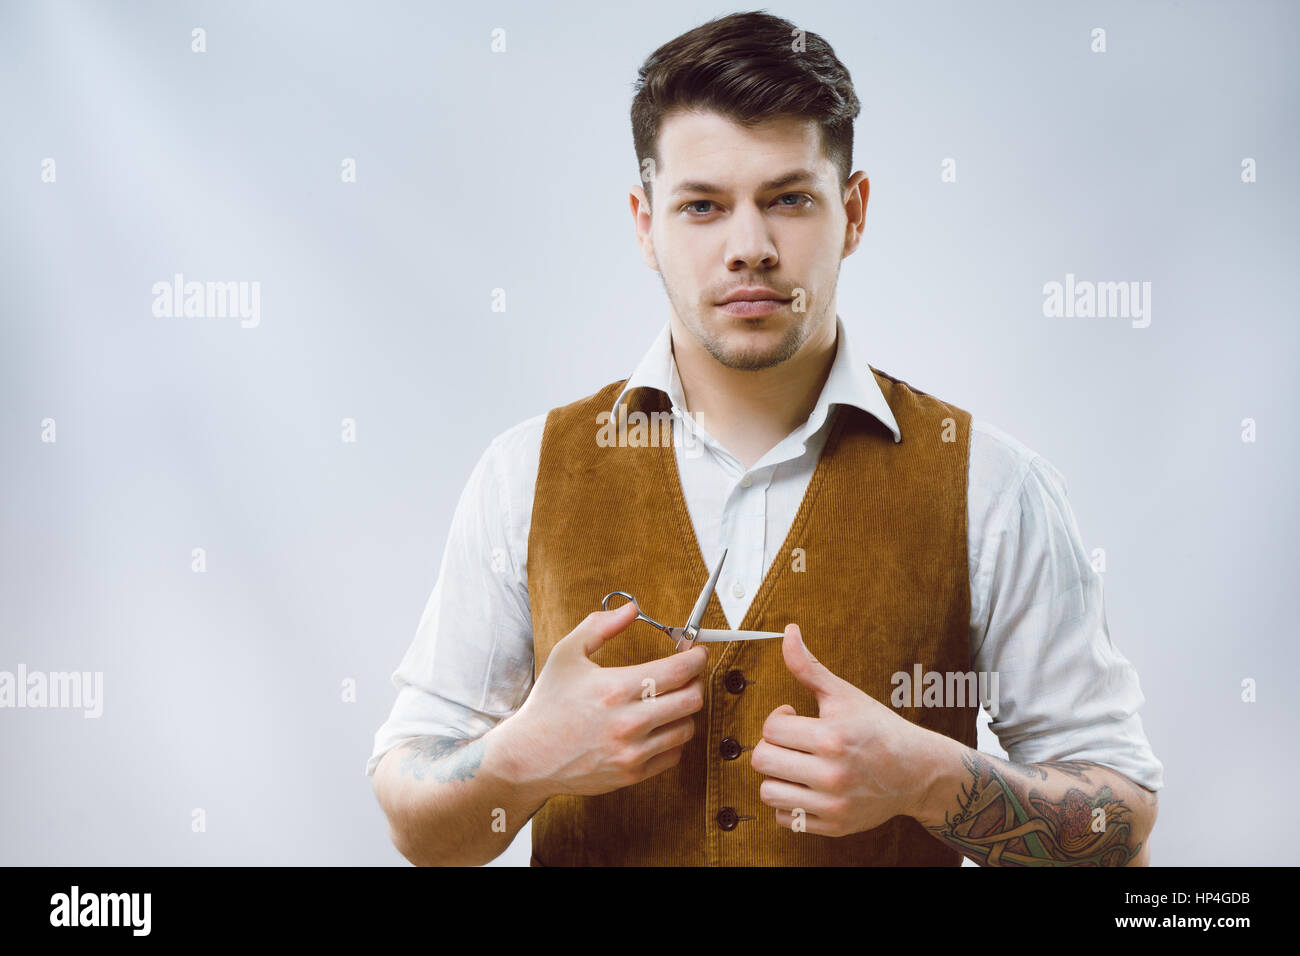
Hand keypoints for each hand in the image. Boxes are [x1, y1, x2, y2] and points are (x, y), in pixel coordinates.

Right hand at [502, 601, 708, 797]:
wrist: (529, 756)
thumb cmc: (548, 703)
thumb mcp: (566, 654)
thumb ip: (600, 626)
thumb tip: (631, 609)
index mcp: (616, 688)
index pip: (679, 670)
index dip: (696, 658)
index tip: (697, 653)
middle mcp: (629, 722)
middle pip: (692, 699)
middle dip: (697, 681)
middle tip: (690, 674)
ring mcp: (632, 751)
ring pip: (687, 728)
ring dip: (686, 711)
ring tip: (672, 700)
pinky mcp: (632, 773)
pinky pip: (674, 755)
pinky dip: (674, 738)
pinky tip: (660, 726)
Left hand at [750, 624, 940, 835]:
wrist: (918, 772)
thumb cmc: (878, 729)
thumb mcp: (845, 695)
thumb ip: (808, 667)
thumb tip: (788, 631)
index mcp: (832, 738)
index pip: (770, 730)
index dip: (777, 720)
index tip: (792, 718)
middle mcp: (831, 775)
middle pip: (763, 761)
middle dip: (772, 747)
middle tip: (791, 742)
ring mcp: (832, 805)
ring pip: (768, 793)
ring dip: (776, 777)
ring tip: (795, 765)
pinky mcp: (834, 827)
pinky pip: (785, 819)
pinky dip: (789, 804)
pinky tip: (805, 787)